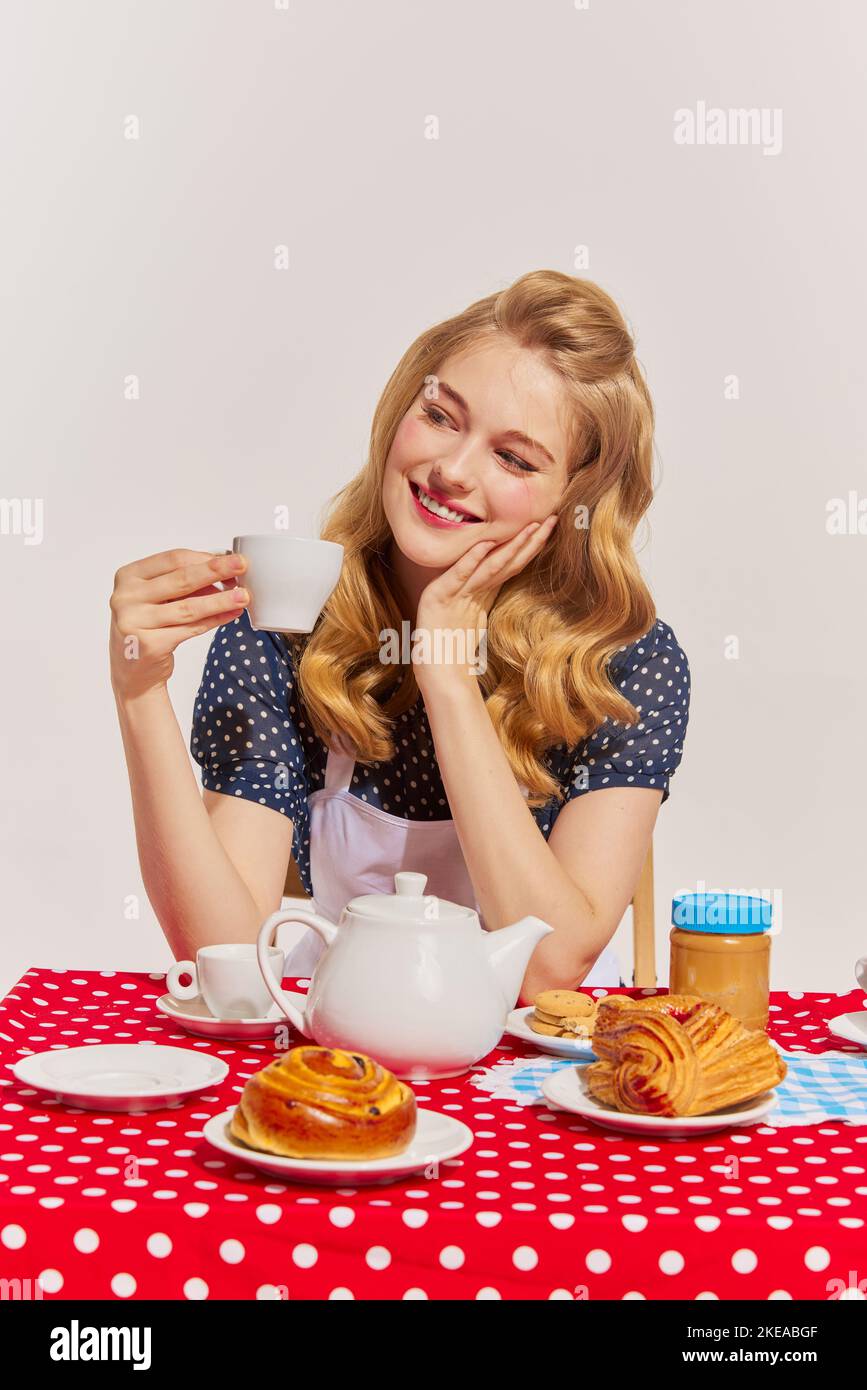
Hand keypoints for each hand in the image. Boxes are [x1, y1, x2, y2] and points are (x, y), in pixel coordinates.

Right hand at [109, 548, 249, 700]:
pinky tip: (231, 614)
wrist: (133, 673)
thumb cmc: (148, 627)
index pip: (172, 560)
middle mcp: (125, 597)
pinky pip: (191, 629)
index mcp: (127, 577)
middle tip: (242, 565)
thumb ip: (181, 582)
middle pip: (181, 579)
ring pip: (189, 607)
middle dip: (216, 571)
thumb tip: (222, 566)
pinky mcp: (150, 645)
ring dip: (220, 600)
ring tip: (243, 595)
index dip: (204, 557)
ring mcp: (135, 622)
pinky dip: (215, 620)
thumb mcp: (156, 598)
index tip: (229, 557)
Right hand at [413, 515, 557, 686]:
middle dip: (528, 539)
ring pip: (485, 565)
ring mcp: (452, 591)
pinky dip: (472, 560)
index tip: (552, 529)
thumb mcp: (476, 623)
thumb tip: (502, 585)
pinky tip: (485, 545)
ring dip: (509, 545)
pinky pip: (458, 578)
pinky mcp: (437, 600)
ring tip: (530, 527)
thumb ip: (485, 601)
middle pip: (503, 560)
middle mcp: (465, 586)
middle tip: (552, 518)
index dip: (530, 547)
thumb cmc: (452, 652)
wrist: (435, 674)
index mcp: (478, 591)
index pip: (510, 564)